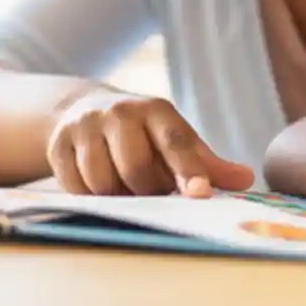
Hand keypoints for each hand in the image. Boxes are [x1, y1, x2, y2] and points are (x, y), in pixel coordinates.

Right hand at [45, 88, 254, 196]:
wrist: (85, 108)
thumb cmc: (144, 133)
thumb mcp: (176, 139)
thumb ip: (208, 163)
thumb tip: (247, 180)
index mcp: (156, 110)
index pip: (176, 143)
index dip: (189, 171)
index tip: (200, 194)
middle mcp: (120, 111)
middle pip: (137, 170)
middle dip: (148, 191)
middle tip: (151, 189)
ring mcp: (85, 126)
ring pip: (104, 183)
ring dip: (119, 196)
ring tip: (126, 185)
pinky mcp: (58, 144)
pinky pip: (77, 189)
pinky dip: (91, 197)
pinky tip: (99, 183)